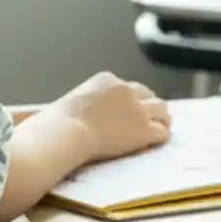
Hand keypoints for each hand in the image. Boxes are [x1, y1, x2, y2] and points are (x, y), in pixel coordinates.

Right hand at [51, 72, 171, 164]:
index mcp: (107, 79)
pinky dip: (160, 136)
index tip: (126, 111)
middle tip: (147, 118)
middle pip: (147, 94)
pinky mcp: (143, 129)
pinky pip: (162, 131)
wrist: (65, 133)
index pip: (127, 87)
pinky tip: (155, 142)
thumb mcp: (73, 100)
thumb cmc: (58, 122)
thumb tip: (88, 115)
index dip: (129, 100)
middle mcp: (126, 89)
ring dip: (161, 118)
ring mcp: (137, 109)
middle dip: (147, 105)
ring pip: (161, 109)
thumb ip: (89, 102)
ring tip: (160, 127)